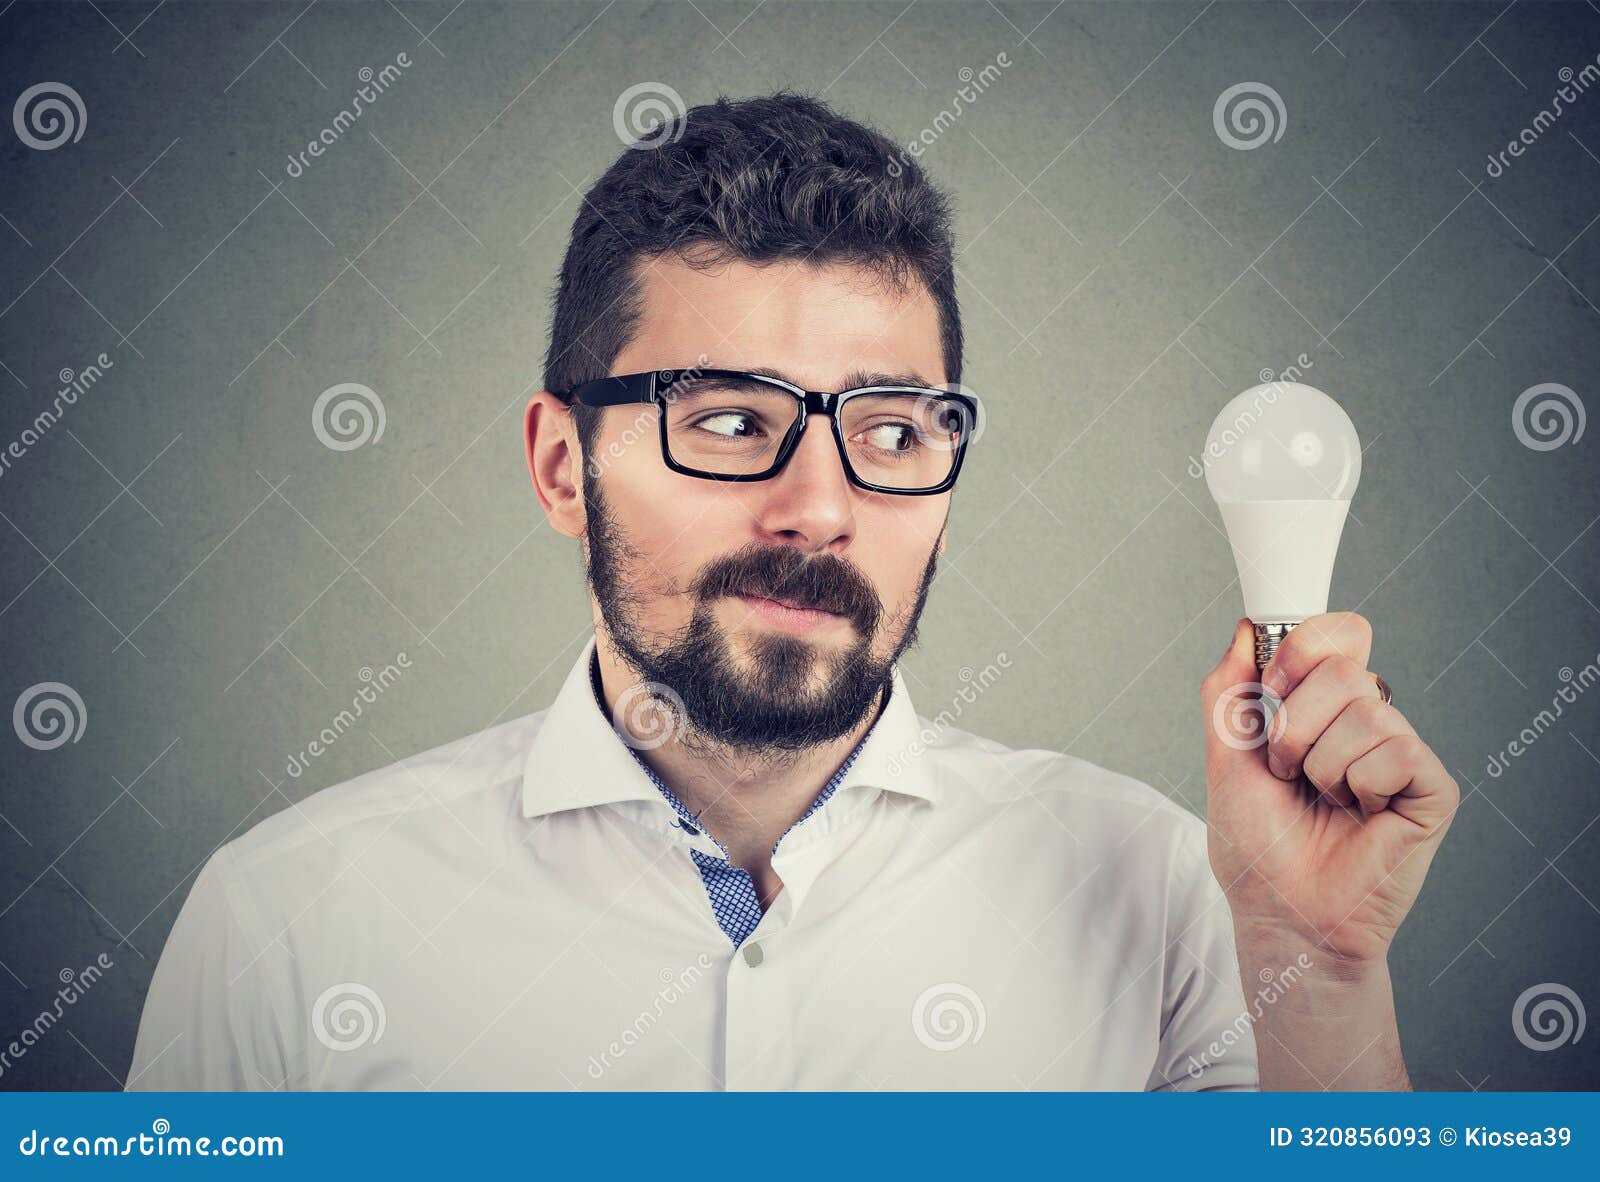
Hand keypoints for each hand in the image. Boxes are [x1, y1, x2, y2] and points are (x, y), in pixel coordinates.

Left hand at [1200, 613, 1458, 965]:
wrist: (1281, 912)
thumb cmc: (1257, 846)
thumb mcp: (1224, 756)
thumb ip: (1228, 690)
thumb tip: (1245, 630)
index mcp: (1323, 707)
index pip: (1338, 634)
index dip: (1300, 650)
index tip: (1272, 689)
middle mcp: (1368, 722)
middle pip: (1346, 668)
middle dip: (1294, 725)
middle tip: (1287, 770)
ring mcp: (1402, 754)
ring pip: (1367, 710)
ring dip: (1321, 764)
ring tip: (1322, 800)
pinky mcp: (1432, 789)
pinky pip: (1397, 750)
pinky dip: (1359, 784)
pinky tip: (1359, 814)